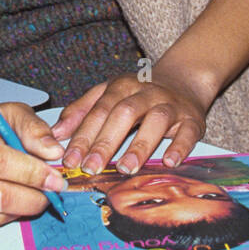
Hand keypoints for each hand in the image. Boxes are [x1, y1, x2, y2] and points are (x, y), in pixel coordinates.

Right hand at [0, 102, 66, 224]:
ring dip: (22, 208)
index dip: (31, 173)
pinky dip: (6, 213)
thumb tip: (54, 153)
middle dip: (32, 198)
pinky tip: (11, 197)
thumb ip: (34, 129)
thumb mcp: (10, 113)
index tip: (56, 179)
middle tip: (52, 193)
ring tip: (34, 193)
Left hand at [50, 72, 207, 175]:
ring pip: (155, 121)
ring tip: (125, 169)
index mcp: (122, 87)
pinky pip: (188, 132)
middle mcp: (146, 93)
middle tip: (91, 168)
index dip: (83, 136)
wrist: (184, 80)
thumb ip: (82, 111)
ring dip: (139, 146)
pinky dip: (179, 147)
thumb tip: (55, 134)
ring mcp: (170, 105)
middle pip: (123, 114)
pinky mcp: (193, 119)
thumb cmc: (139, 94)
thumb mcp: (109, 93)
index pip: (99, 111)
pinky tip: (169, 162)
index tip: (69, 160)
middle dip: (106, 142)